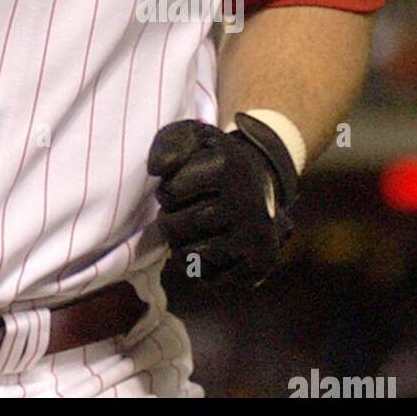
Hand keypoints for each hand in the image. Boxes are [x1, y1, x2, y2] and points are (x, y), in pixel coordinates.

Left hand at [146, 113, 299, 286]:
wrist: (260, 181)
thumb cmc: (213, 158)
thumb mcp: (191, 136)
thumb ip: (168, 144)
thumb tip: (156, 169)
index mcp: (228, 167)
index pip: (170, 192)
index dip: (166, 191)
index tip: (179, 185)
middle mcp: (246, 203)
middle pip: (177, 228)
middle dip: (169, 220)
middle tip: (182, 210)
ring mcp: (255, 237)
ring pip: (190, 255)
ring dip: (180, 244)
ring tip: (192, 228)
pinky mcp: (259, 264)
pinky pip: (209, 279)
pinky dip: (199, 268)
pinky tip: (207, 246)